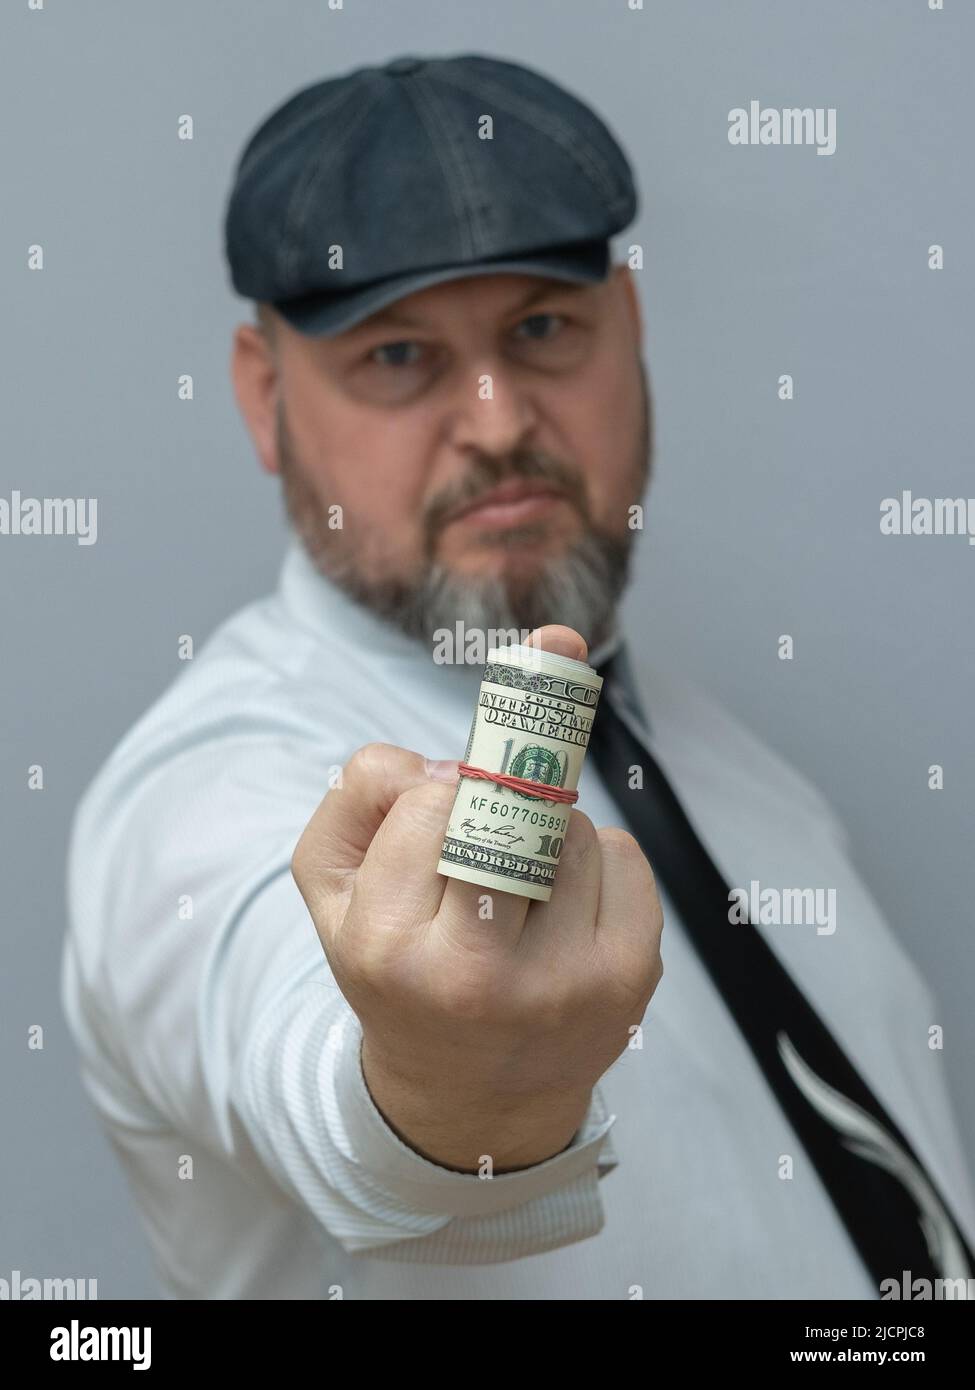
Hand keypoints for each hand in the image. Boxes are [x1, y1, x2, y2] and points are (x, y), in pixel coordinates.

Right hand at [291, 626, 663, 1173]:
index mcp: (391, 950)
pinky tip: (564, 908)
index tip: (433, 831)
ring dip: (548, 833)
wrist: (473, 1095)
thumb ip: (356, 797)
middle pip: (509, 810)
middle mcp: (479, 975)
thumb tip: (445, 759)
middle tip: (487, 835)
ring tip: (522, 887)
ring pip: (571, 828)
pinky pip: (625, 857)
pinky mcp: (629, 977)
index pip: (430, 805)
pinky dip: (597, 862)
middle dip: (497, 804)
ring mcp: (564, 980)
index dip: (435, 798)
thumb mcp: (336, 891)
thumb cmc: (401, 972)